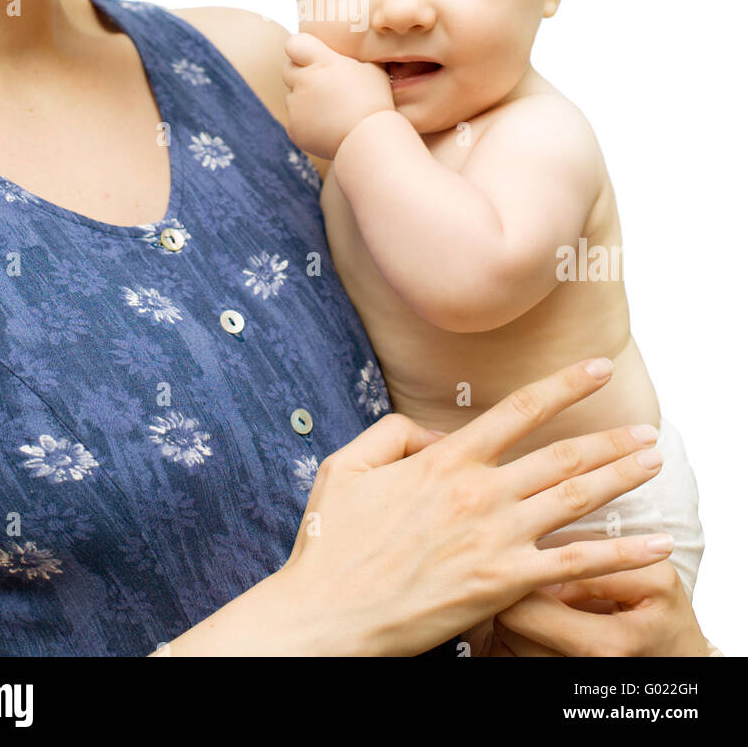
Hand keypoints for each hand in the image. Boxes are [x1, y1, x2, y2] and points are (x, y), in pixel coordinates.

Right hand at [276, 358, 681, 656]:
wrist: (327, 614)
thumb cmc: (330, 545)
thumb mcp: (344, 466)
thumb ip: (393, 434)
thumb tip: (435, 436)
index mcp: (444, 461)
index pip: (518, 410)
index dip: (564, 385)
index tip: (598, 368)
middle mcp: (479, 492)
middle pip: (562, 455)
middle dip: (612, 441)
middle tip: (648, 432)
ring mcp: (496, 538)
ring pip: (577, 499)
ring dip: (622, 478)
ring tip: (654, 464)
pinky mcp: (504, 584)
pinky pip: (576, 566)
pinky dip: (622, 554)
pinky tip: (655, 547)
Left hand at [282, 32, 393, 159]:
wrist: (368, 139)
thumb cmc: (374, 102)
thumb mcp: (370, 70)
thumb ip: (349, 60)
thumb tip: (346, 55)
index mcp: (322, 62)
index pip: (295, 44)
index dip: (300, 48)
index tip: (309, 55)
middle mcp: (304, 81)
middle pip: (288, 69)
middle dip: (300, 74)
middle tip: (321, 85)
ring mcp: (296, 105)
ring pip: (292, 96)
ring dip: (305, 100)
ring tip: (330, 111)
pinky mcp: (293, 128)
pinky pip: (295, 119)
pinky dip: (306, 122)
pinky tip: (327, 127)